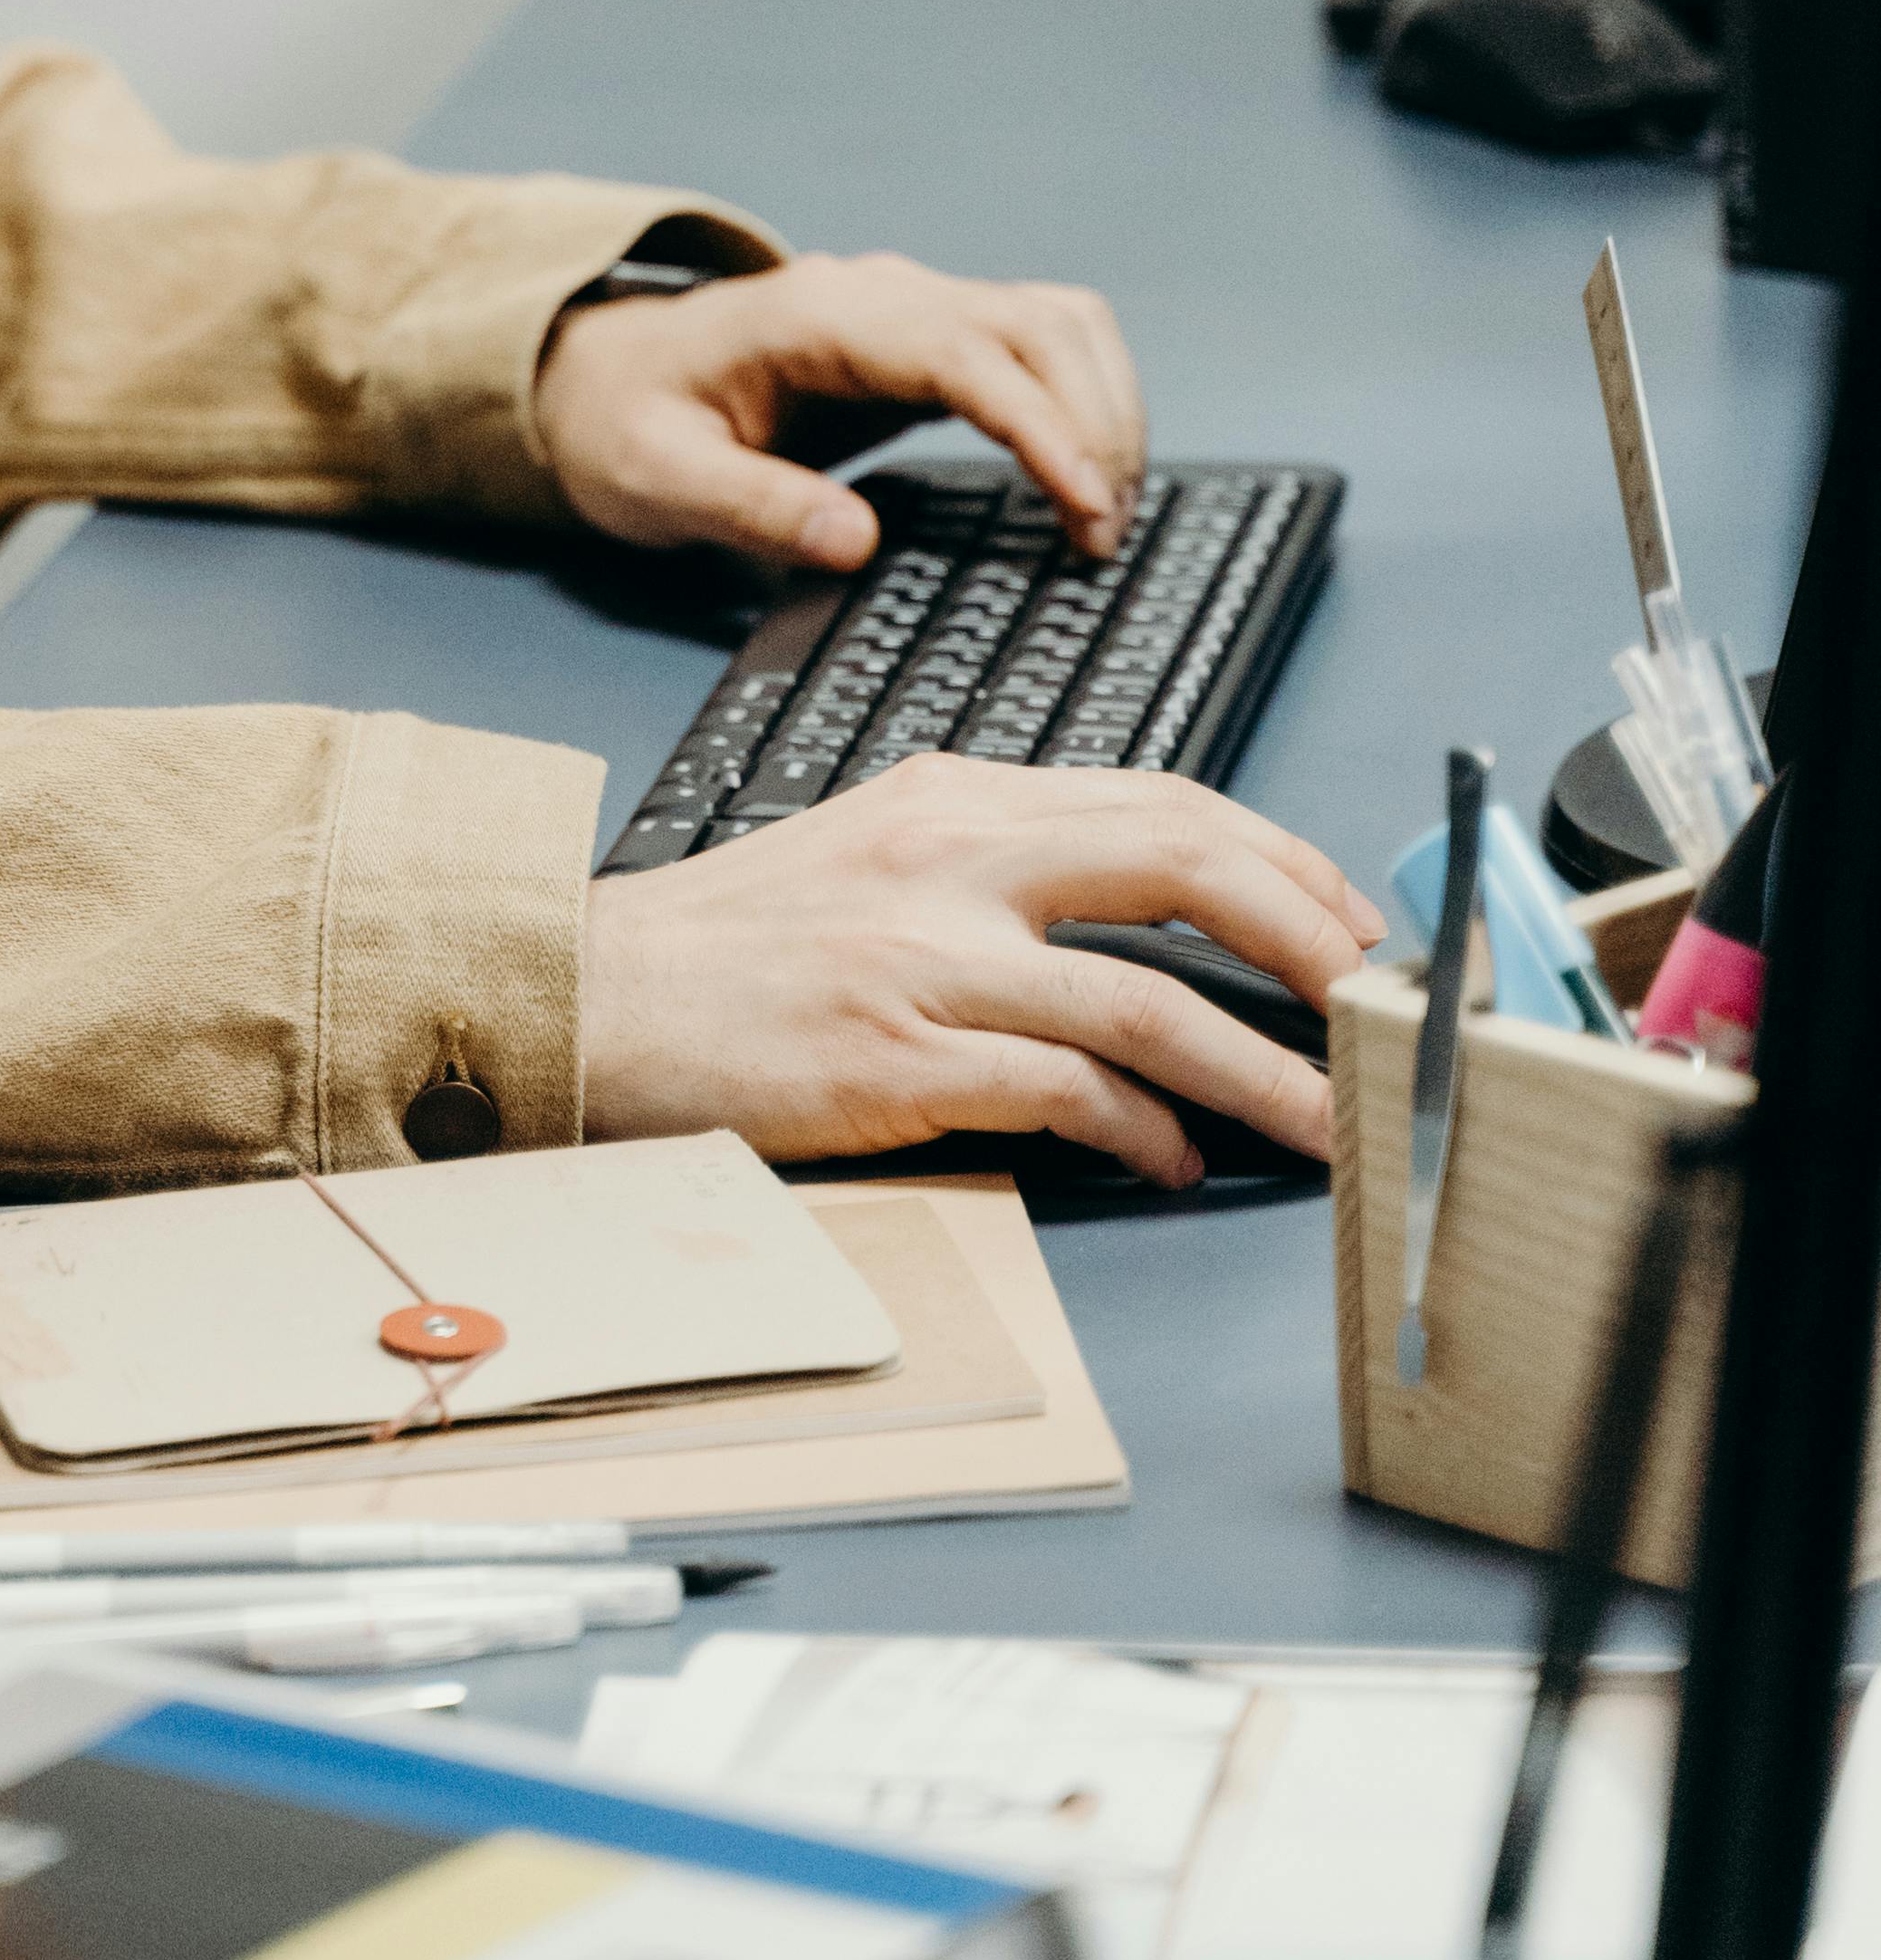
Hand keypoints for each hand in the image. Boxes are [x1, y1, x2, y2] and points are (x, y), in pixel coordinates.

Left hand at [540, 250, 1144, 575]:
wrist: (600, 376)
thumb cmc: (623, 422)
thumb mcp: (657, 480)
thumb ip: (750, 508)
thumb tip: (857, 544)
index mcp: (819, 318)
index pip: (967, 351)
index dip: (1042, 425)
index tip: (1085, 504)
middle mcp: (881, 296)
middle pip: (1040, 326)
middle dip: (1096, 425)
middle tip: (1100, 539)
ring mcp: (911, 311)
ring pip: (1056, 325)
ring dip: (1104, 409)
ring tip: (1104, 516)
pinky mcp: (927, 342)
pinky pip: (1037, 350)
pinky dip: (1080, 405)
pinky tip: (1081, 480)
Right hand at [578, 758, 1387, 1186]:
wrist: (581, 1000)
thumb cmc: (722, 952)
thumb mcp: (867, 857)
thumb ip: (992, 868)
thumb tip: (1132, 920)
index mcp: (949, 798)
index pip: (1162, 801)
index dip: (1280, 862)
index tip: (1344, 920)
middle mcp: (948, 859)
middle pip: (1183, 866)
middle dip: (1309, 938)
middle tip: (1378, 1003)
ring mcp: (921, 958)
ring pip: (1150, 1001)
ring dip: (1267, 1071)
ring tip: (1332, 1119)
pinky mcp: (895, 1058)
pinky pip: (1066, 1093)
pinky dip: (1145, 1132)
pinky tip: (1173, 1160)